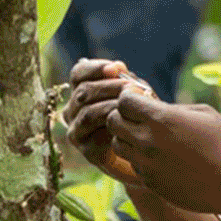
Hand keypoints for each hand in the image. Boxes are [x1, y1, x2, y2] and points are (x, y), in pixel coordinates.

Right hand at [63, 59, 151, 182]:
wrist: (146, 154)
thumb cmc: (139, 118)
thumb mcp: (134, 94)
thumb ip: (125, 79)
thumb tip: (117, 67)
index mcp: (82, 92)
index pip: (78, 73)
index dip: (95, 68)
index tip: (117, 68)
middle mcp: (73, 111)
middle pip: (83, 92)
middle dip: (109, 87)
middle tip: (131, 88)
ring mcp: (78, 132)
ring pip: (87, 113)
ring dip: (111, 106)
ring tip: (132, 105)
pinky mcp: (87, 151)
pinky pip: (95, 136)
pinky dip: (112, 128)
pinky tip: (127, 124)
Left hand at [105, 89, 220, 212]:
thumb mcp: (202, 113)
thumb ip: (172, 108)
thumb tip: (155, 107)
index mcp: (161, 119)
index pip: (123, 101)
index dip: (130, 97)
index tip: (141, 99)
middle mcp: (148, 142)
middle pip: (113, 122)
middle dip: (123, 116)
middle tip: (139, 117)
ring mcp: (147, 165)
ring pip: (118, 146)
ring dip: (127, 138)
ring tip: (148, 138)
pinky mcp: (151, 183)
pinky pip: (133, 166)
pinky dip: (140, 159)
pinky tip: (161, 158)